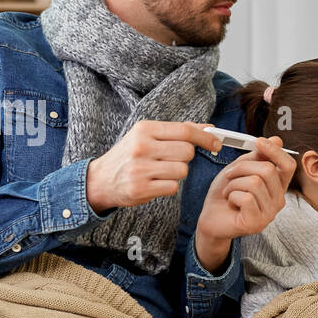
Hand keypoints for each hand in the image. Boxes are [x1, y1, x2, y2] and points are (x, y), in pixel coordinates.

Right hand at [85, 120, 220, 213]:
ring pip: (182, 171)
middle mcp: (142, 147)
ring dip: (177, 173)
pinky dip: (168, 186)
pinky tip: (154, 183)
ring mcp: (140, 169)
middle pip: (187, 152)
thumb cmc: (129, 155)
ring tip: (160, 172)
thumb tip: (209, 128)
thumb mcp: (147, 136)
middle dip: (185, 158)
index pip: (185, 130)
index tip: (216, 143)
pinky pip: (172, 187)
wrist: (100, 180)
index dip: (205, 138)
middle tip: (171, 159)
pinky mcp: (141, 189)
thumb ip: (177, 132)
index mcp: (144, 129)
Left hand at [194, 136, 297, 271]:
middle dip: (242, 167)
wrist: (211, 217)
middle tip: (229, 176)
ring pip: (255, 183)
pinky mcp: (256, 223)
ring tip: (229, 192)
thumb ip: (258, 156)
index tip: (259, 141)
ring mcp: (269, 214)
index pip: (288, 166)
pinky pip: (246, 198)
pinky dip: (232, 196)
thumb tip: (277, 140)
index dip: (276, 151)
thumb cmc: (226, 194)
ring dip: (234, 184)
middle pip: (268, 170)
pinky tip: (230, 203)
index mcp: (277, 186)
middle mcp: (278, 201)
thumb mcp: (240, 169)